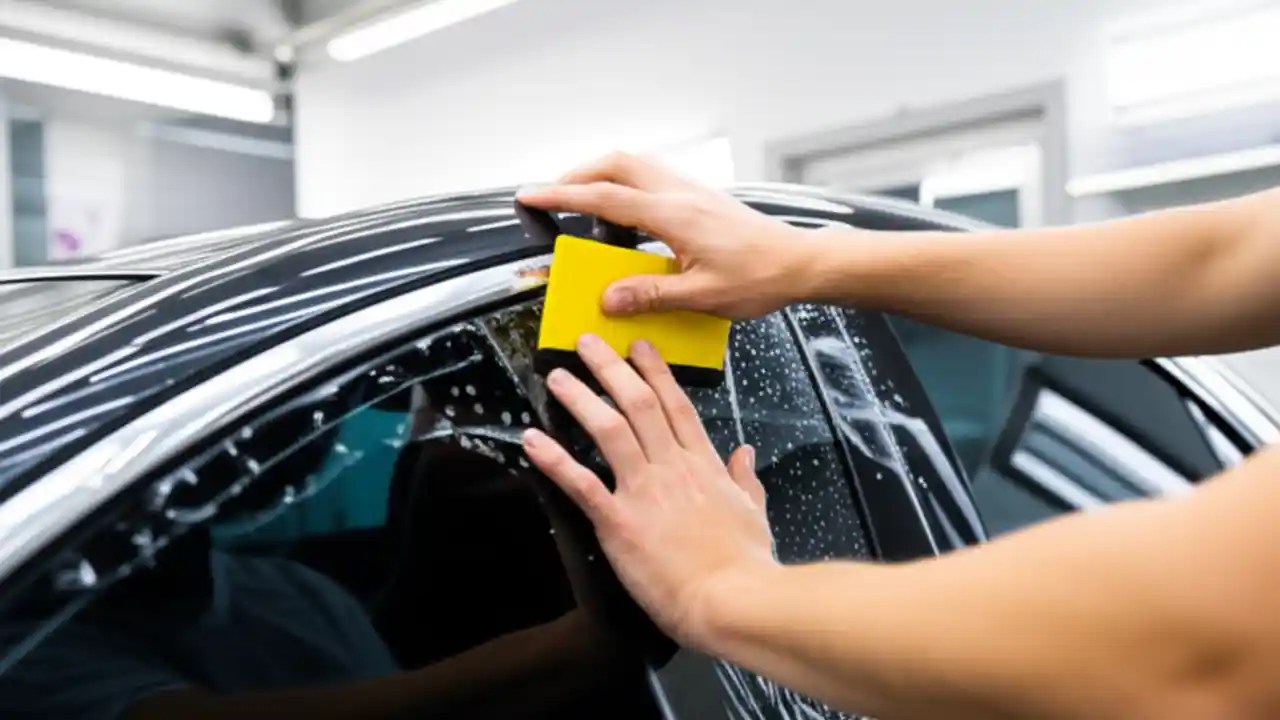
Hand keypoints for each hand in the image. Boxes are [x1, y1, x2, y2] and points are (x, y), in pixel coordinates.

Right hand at [517, 153, 812, 318]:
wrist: (800, 263)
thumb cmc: (760, 278)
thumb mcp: (703, 296)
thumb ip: (651, 295)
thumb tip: (608, 298)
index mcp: (674, 215)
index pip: (606, 197)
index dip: (563, 195)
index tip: (530, 194)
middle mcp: (680, 194)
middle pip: (617, 164)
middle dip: (578, 173)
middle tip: (552, 193)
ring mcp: (692, 191)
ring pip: (636, 164)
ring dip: (603, 173)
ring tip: (581, 196)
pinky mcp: (701, 197)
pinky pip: (653, 175)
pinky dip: (626, 181)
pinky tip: (623, 207)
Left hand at [521, 335, 778, 648]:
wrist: (733, 599)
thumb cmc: (744, 564)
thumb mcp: (754, 512)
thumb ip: (745, 479)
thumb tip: (744, 453)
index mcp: (703, 465)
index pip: (677, 406)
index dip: (656, 372)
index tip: (639, 346)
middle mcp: (672, 468)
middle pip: (639, 404)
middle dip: (611, 368)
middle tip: (588, 343)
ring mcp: (645, 491)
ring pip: (610, 429)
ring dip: (581, 399)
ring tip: (558, 376)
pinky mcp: (620, 521)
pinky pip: (581, 483)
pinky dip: (554, 459)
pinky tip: (532, 440)